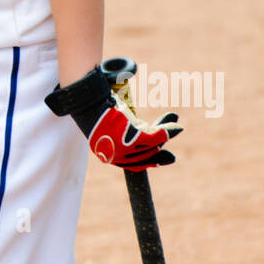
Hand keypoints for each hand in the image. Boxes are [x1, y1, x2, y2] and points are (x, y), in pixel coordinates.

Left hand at [45, 65, 181, 169]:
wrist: (86, 100)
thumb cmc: (94, 106)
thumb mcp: (109, 120)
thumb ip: (122, 126)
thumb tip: (138, 122)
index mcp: (108, 156)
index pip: (133, 164)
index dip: (151, 160)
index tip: (162, 158)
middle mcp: (115, 157)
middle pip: (146, 155)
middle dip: (162, 145)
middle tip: (173, 134)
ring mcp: (123, 149)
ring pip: (152, 145)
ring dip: (166, 134)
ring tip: (177, 126)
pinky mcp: (130, 138)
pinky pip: (153, 138)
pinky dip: (165, 131)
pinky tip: (174, 126)